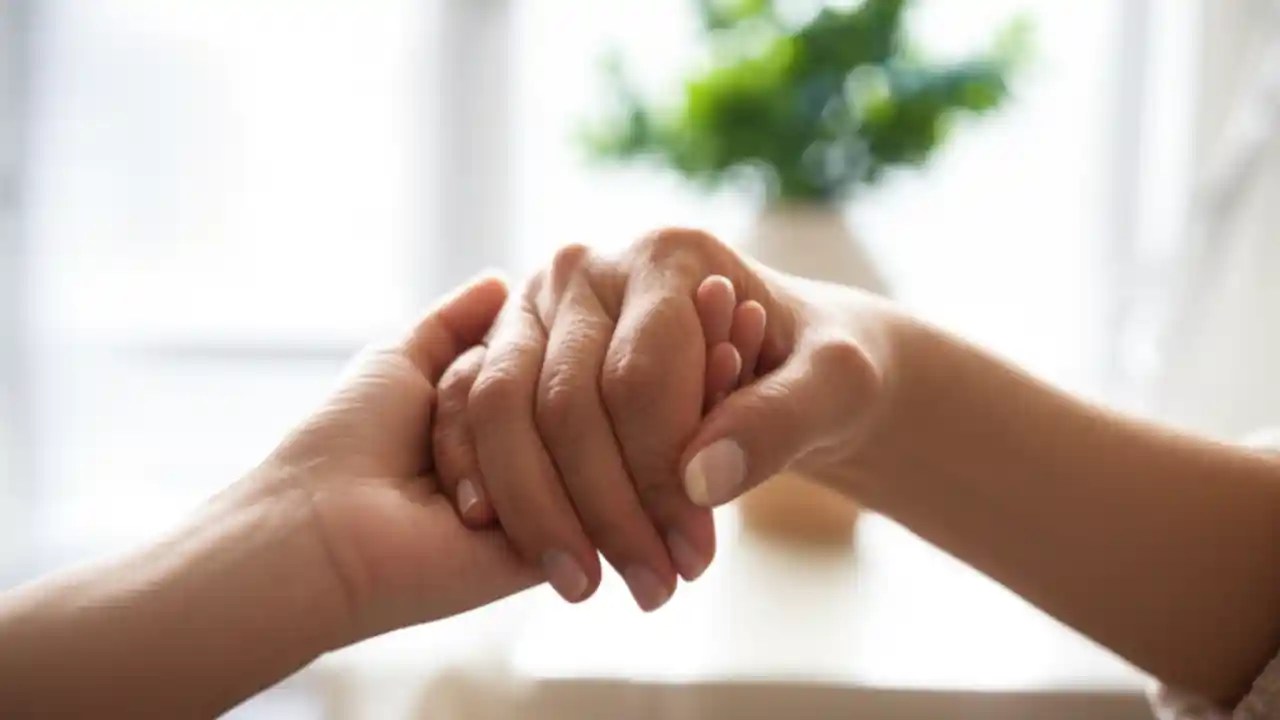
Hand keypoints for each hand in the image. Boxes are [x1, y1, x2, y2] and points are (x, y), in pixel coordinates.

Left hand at [235, 275, 539, 642]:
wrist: (329, 530)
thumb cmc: (347, 448)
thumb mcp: (401, 362)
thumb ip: (453, 325)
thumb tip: (503, 280)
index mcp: (485, 413)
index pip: (524, 348)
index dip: (475, 365)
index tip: (423, 400)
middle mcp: (522, 449)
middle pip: (541, 381)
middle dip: (472, 404)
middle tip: (421, 454)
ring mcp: (546, 491)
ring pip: (555, 420)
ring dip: (480, 446)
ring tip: (440, 494)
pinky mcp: (560, 532)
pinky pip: (566, 469)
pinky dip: (508, 480)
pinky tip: (469, 515)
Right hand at [428, 229, 886, 609]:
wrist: (787, 358)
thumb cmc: (819, 368)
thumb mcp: (838, 389)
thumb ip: (778, 424)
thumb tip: (697, 482)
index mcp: (667, 256)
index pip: (636, 380)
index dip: (656, 479)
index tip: (692, 559)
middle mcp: (587, 267)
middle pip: (563, 401)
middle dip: (604, 511)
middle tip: (652, 590)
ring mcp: (536, 305)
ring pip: (504, 411)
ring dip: (540, 512)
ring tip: (589, 587)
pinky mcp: (506, 346)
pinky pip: (469, 415)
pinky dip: (487, 480)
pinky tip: (519, 549)